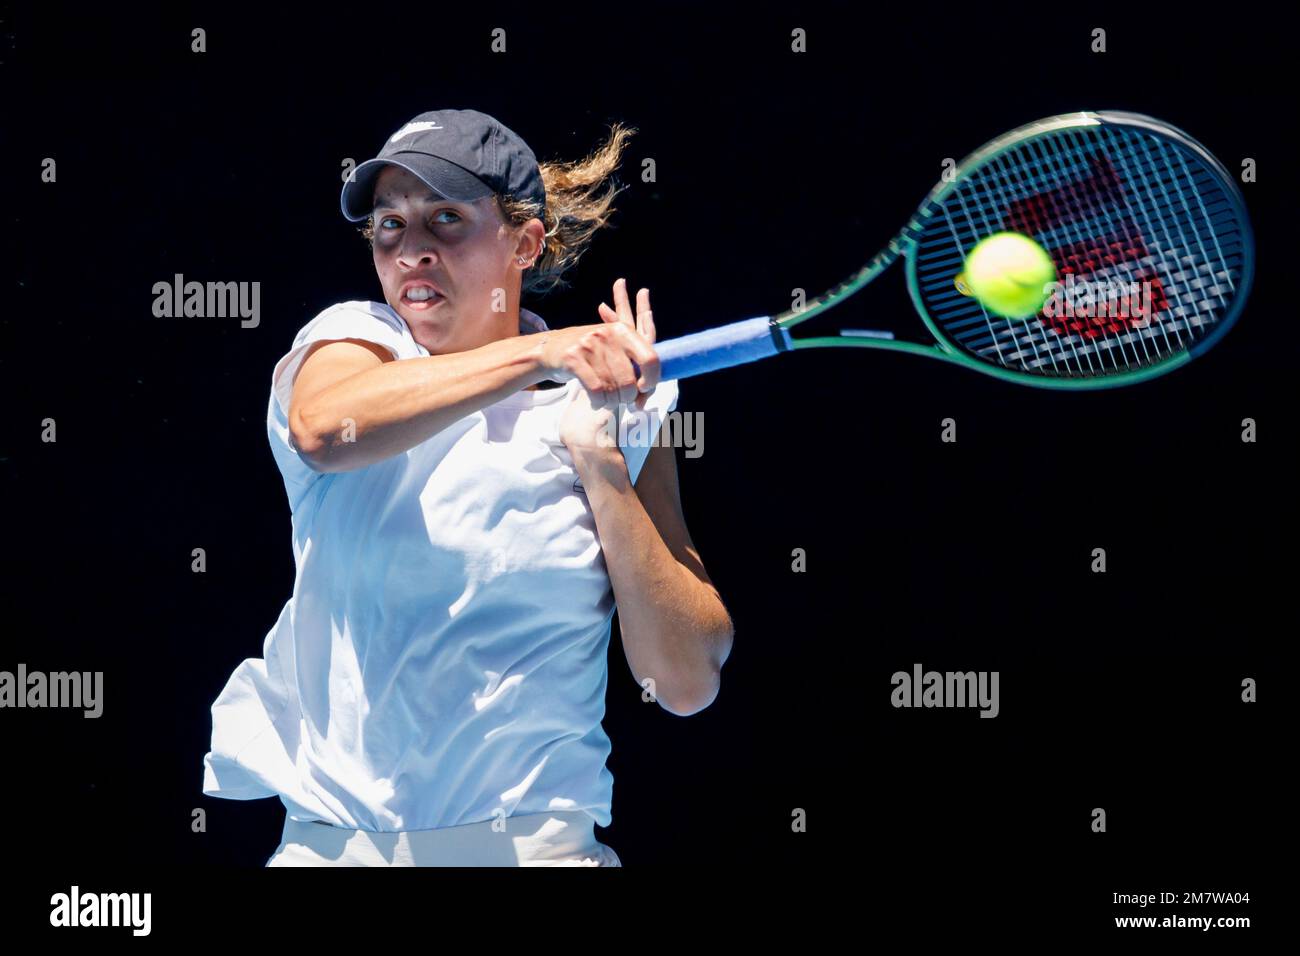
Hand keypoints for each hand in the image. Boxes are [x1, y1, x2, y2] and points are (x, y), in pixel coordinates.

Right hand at [558, 279, 658, 453]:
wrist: (551, 348)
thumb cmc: (591, 355)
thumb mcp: (614, 351)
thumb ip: (634, 370)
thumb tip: (642, 403)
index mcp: (624, 331)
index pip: (650, 359)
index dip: (651, 380)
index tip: (644, 390)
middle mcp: (607, 335)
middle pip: (630, 381)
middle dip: (627, 398)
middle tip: (621, 401)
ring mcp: (589, 345)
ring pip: (612, 388)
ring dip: (612, 402)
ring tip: (607, 401)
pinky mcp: (573, 358)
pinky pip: (596, 390)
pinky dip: (599, 402)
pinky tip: (597, 401)